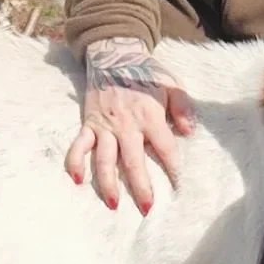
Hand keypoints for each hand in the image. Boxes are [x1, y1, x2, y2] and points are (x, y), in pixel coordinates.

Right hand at [65, 37, 195, 213]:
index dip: (173, 168)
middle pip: (133, 161)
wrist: (114, 55)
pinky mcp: (89, 124)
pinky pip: (78, 145)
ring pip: (104, 159)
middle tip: (147, 208)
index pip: (164, 148)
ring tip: (113, 204)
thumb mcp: (172, 84)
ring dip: (107, 183)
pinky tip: (77, 180)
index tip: (178, 187)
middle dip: (140, 187)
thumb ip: (183, 107)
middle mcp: (126, 124)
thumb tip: (188, 132)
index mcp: (149, 115)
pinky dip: (74, 162)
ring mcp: (105, 126)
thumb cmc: (147, 73)